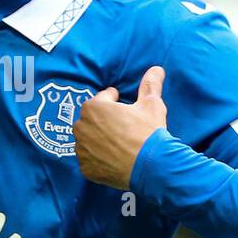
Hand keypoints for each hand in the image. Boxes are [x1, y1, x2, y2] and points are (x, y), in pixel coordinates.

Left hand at [73, 66, 167, 189]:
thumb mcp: (152, 105)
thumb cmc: (148, 132)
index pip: (102, 99)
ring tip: (117, 143)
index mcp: (93, 108)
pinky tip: (113, 159)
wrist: (152, 166)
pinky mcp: (86, 168)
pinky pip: (89, 160)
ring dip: (98, 139)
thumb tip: (156, 69)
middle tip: (122, 127)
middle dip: (104, 121)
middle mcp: (81, 127)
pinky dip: (98, 159)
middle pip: (92, 120)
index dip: (114, 101)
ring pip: (88, 140)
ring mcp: (82, 150)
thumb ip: (150, 85)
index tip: (123, 108)